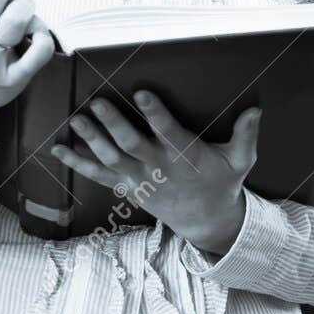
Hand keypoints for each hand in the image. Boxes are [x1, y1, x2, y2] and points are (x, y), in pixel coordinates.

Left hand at [49, 90, 260, 253]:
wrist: (206, 220)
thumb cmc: (223, 183)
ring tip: (77, 119)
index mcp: (186, 157)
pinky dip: (77, 163)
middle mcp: (158, 168)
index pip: (169, 132)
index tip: (143, 93)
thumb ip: (246, 135)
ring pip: (111, 158)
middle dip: (114, 124)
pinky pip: (98, 175)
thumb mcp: (241, 161)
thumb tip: (255, 110)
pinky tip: (58, 149)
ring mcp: (139, 179)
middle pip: (132, 144)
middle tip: (98, 103)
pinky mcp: (127, 187)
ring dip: (92, 139)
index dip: (156, 114)